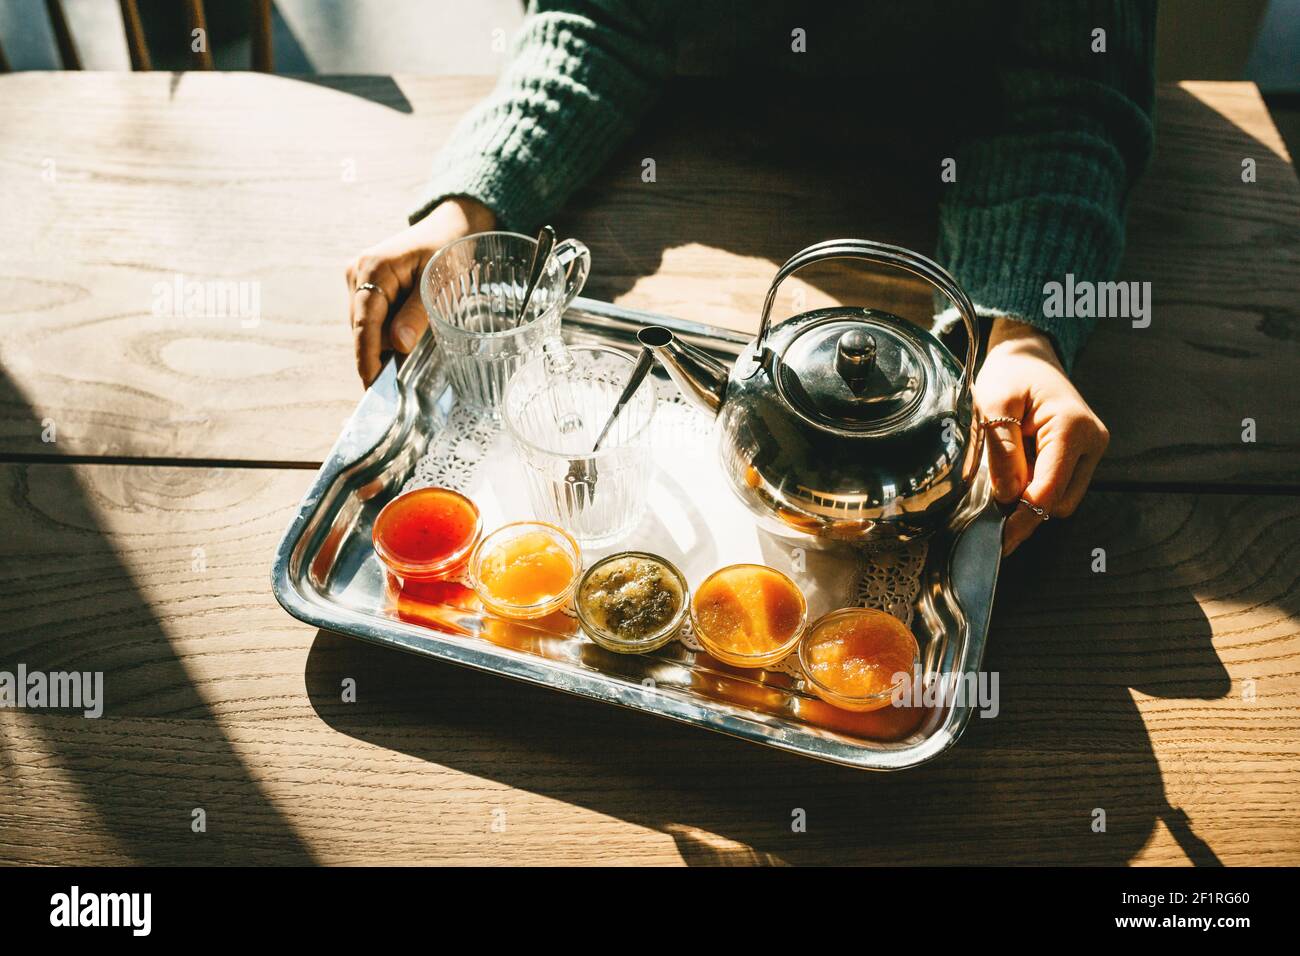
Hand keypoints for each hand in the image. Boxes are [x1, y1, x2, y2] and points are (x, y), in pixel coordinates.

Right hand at [346, 196, 495, 384]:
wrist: (449, 226)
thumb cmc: (448, 249)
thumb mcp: (439, 283)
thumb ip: (417, 313)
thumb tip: (398, 346)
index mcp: (374, 268)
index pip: (365, 322)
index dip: (367, 357)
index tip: (371, 384)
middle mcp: (358, 272)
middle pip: (362, 328)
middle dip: (376, 356)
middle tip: (394, 389)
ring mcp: (358, 277)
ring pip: (365, 326)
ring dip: (381, 346)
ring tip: (400, 371)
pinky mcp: (365, 284)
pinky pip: (371, 317)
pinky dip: (384, 334)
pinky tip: (400, 347)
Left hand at [975, 318, 1109, 554]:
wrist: (1029, 356)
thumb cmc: (1010, 374)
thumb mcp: (993, 403)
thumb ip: (1001, 450)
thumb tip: (1008, 496)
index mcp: (1072, 427)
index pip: (1049, 489)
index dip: (1021, 516)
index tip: (996, 538)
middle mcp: (1092, 442)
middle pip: (1060, 502)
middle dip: (1026, 510)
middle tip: (988, 509)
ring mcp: (1092, 450)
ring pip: (1062, 500)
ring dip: (1031, 499)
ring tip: (1003, 477)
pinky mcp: (1083, 456)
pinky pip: (1060, 487)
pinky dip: (1036, 488)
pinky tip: (1016, 475)